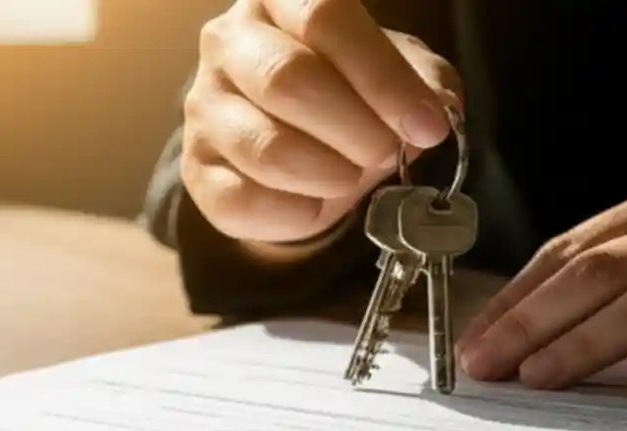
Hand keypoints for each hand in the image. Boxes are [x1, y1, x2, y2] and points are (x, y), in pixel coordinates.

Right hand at [181, 0, 462, 243]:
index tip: (425, 126)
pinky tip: (316, 202)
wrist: (294, 146)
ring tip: (351, 177)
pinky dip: (297, 214)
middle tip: (385, 153)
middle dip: (356, 129)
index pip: (325, 18)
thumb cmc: (347, 94)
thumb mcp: (395, 73)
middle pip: (289, 79)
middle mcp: (229, 41)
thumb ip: (422, 84)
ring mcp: (204, 107)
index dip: (382, 77)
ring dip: (329, 175)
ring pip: (267, 147)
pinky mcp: (195, 170)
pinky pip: (243, 201)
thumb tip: (432, 114)